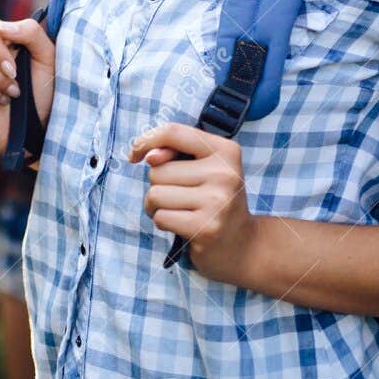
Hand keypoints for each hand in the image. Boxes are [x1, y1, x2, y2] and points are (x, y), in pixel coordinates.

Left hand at [130, 124, 258, 286]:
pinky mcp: (206, 228)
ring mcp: (217, 201)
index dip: (147, 140)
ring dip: (157, 206)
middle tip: (181, 198)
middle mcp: (225, 173)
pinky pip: (161, 217)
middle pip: (158, 169)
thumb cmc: (214, 201)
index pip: (174, 132)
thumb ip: (173, 155)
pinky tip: (181, 226)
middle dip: (158, 185)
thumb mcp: (201, 169)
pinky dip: (163, 222)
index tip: (136, 154)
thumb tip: (148, 156)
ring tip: (179, 212)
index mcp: (225, 151)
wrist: (243, 245)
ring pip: (155, 194)